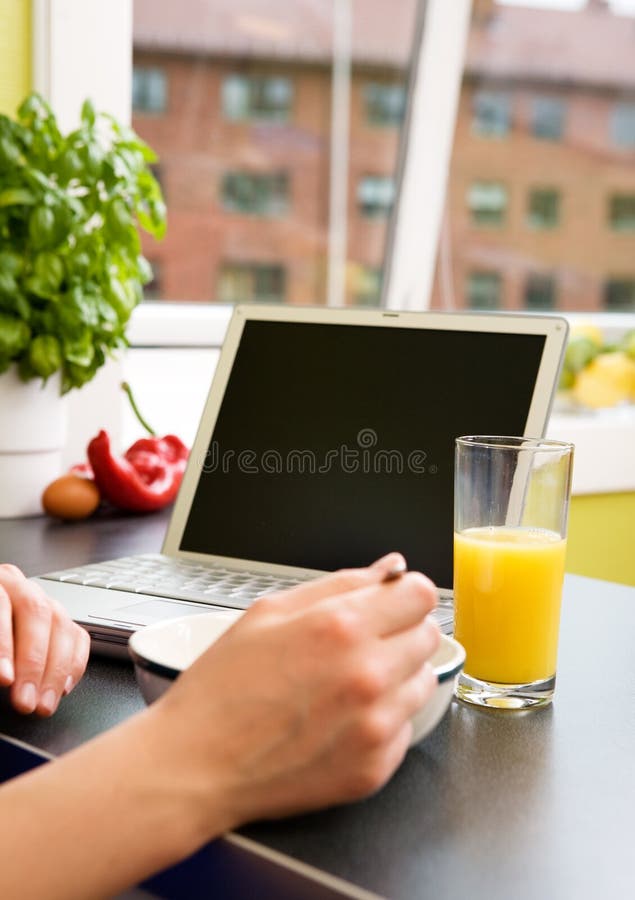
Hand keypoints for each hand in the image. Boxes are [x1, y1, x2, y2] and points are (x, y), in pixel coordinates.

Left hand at [0, 564, 90, 715]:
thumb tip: (3, 675)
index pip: (1, 605)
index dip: (4, 644)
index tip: (4, 679)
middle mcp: (20, 586)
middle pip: (37, 613)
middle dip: (33, 662)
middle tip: (25, 700)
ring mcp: (46, 601)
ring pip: (62, 625)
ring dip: (55, 671)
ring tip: (43, 704)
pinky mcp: (63, 622)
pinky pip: (78, 639)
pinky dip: (73, 666)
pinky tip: (61, 689)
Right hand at [144, 553, 439, 838]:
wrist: (197, 764)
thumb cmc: (223, 688)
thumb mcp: (268, 612)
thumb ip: (339, 584)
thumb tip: (390, 570)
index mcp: (341, 627)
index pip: (422, 594)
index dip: (404, 594)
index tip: (391, 602)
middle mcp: (368, 674)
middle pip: (429, 635)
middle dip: (401, 631)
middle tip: (361, 643)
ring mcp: (376, 725)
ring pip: (424, 681)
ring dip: (398, 675)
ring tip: (348, 684)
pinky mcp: (376, 767)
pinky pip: (406, 727)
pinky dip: (384, 719)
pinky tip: (342, 719)